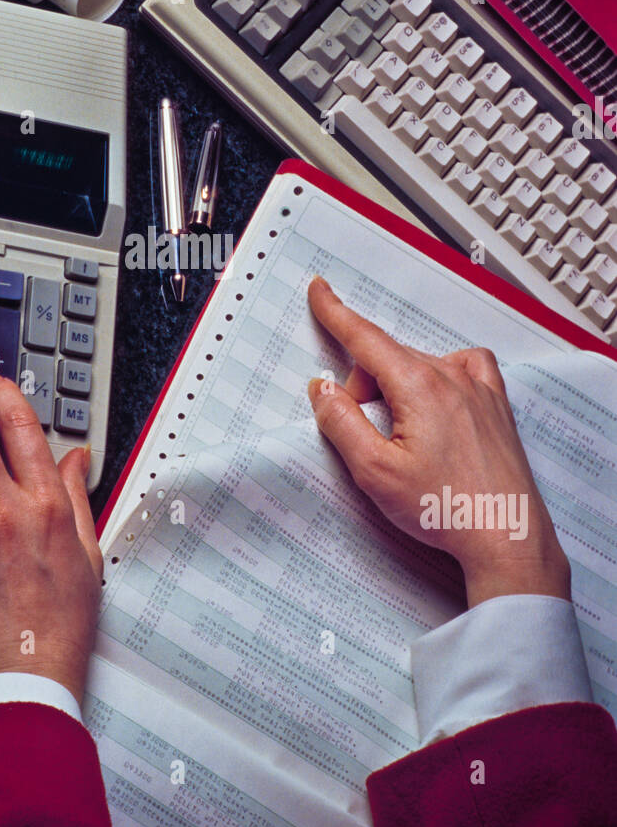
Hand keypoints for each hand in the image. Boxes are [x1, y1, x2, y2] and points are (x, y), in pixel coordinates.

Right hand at [306, 276, 570, 607]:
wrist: (506, 536)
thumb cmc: (446, 509)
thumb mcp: (375, 472)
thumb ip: (342, 423)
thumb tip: (323, 390)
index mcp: (419, 387)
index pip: (365, 338)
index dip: (336, 313)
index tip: (320, 290)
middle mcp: (452, 378)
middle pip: (388, 358)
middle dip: (364, 386)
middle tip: (366, 435)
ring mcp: (478, 389)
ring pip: (421, 365)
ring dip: (398, 388)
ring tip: (402, 437)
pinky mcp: (495, 406)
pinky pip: (464, 366)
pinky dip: (441, 374)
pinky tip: (437, 400)